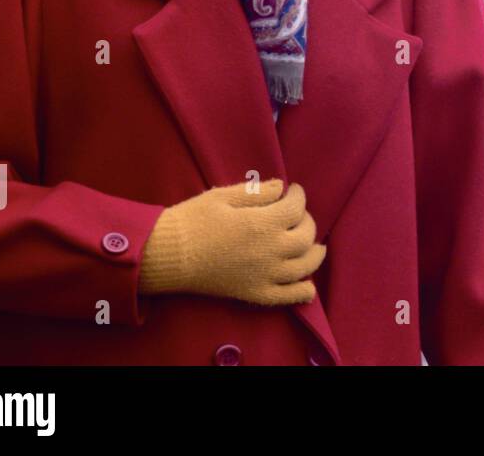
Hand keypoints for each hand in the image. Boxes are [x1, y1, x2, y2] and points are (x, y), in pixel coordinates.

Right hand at [139, 178, 326, 306]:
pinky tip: (309, 287)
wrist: (168, 255)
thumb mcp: (223, 196)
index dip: (299, 195)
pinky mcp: (254, 293)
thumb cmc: (192, 220)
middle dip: (307, 221)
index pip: (295, 208)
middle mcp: (270, 250)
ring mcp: (264, 275)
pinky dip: (302, 292)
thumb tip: (282, 187)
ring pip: (304, 266)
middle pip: (305, 236)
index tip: (294, 190)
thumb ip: (257, 192)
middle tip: (298, 215)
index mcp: (262, 223)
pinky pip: (286, 296)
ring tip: (315, 246)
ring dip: (314, 254)